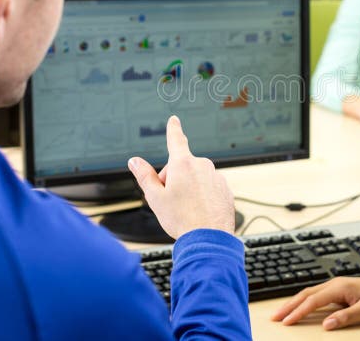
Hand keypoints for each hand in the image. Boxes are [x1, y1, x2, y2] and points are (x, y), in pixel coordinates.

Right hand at [127, 115, 234, 238]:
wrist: (209, 238)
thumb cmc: (182, 219)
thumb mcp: (155, 197)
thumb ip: (144, 176)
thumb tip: (135, 161)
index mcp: (183, 164)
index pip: (176, 140)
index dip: (173, 129)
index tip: (174, 120)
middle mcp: (202, 166)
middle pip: (182, 166)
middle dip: (174, 179)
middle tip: (170, 200)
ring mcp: (216, 177)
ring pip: (196, 178)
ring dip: (189, 188)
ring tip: (186, 210)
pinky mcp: (225, 189)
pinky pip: (209, 188)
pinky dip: (203, 196)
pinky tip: (198, 212)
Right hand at [270, 272, 359, 330]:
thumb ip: (345, 318)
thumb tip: (326, 325)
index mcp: (340, 287)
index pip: (313, 300)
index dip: (298, 312)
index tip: (286, 321)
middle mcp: (336, 283)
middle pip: (306, 293)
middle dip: (289, 305)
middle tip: (274, 317)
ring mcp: (337, 284)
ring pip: (310, 292)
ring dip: (295, 302)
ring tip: (282, 312)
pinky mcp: (339, 289)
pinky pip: (316, 293)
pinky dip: (304, 300)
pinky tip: (299, 306)